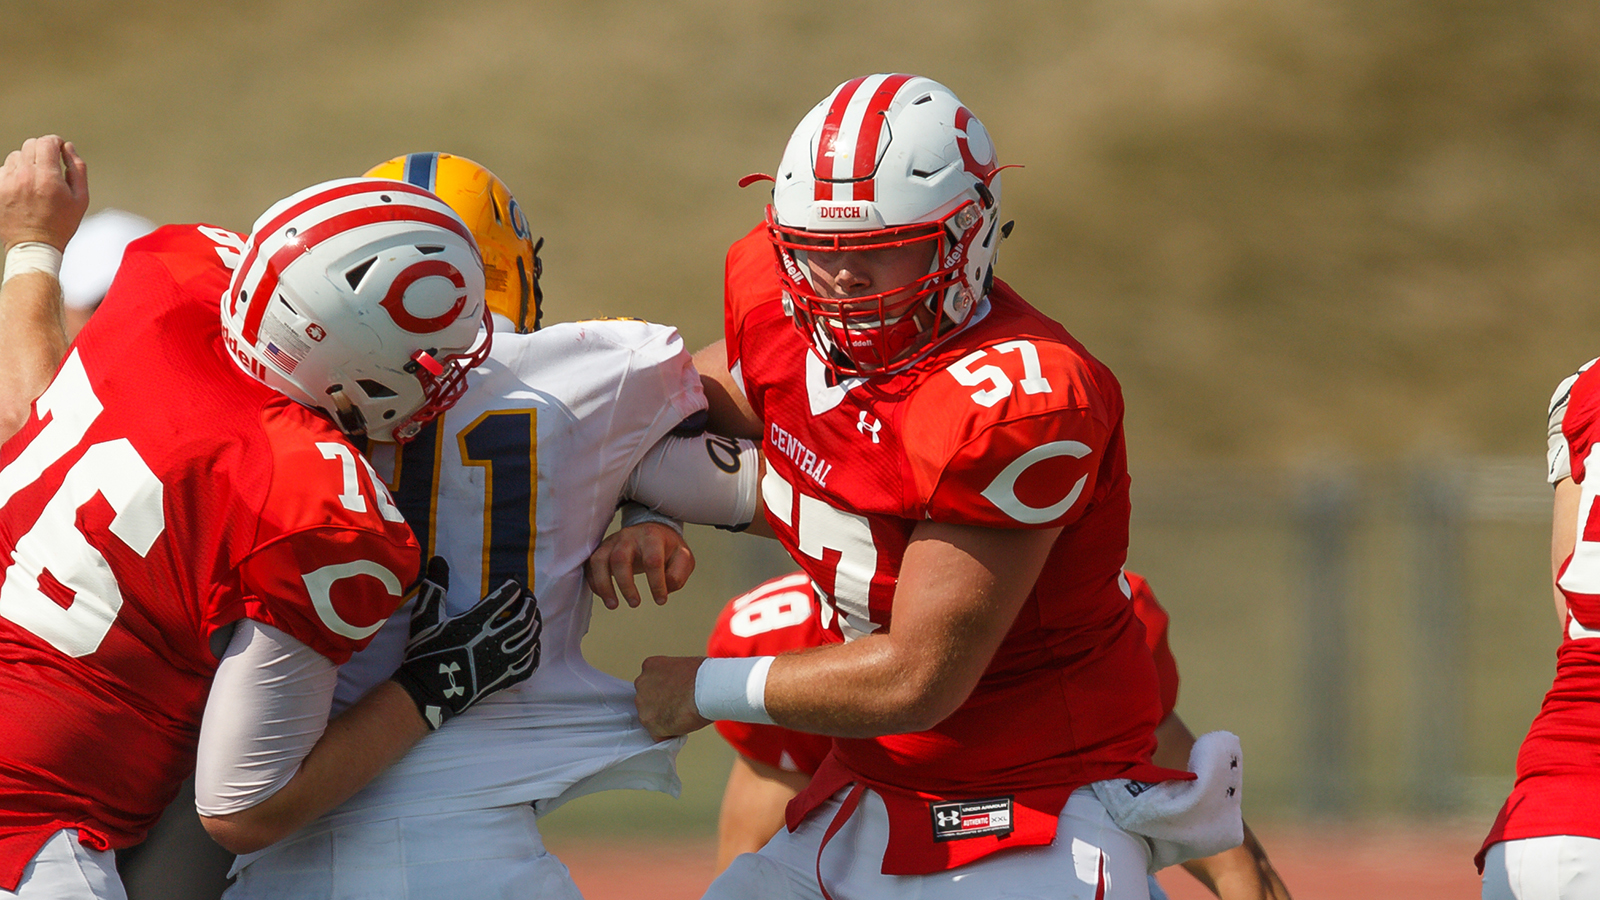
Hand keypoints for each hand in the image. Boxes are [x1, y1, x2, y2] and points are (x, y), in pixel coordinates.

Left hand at [0, 135, 88, 250]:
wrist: (35, 245)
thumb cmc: (61, 224)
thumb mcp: (81, 198)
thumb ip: (77, 168)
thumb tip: (68, 148)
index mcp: (48, 177)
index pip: (46, 142)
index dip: (55, 142)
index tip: (58, 149)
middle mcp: (24, 176)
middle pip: (30, 145)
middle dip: (41, 151)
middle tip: (48, 166)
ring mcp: (7, 182)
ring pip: (15, 156)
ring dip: (26, 162)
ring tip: (34, 180)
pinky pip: (3, 170)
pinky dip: (13, 174)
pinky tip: (22, 187)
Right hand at [391, 557, 541, 729]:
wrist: (427, 690)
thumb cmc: (424, 652)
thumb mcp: (424, 617)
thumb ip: (434, 588)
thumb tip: (438, 559)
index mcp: (475, 622)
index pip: (504, 598)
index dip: (513, 586)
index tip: (515, 582)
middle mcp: (493, 640)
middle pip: (523, 617)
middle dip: (529, 603)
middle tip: (528, 596)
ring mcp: (501, 661)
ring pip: (529, 639)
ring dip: (535, 624)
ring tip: (533, 616)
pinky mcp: (503, 678)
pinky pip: (528, 664)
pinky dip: (534, 652)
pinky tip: (533, 645)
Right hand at [585, 523, 694, 608]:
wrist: (652, 530)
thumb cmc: (667, 547)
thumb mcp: (683, 557)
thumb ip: (679, 573)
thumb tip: (666, 588)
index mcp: (652, 536)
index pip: (653, 560)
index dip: (657, 583)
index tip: (661, 600)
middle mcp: (629, 536)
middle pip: (620, 558)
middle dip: (626, 585)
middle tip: (635, 604)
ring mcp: (612, 541)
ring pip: (599, 560)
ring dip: (604, 584)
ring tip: (613, 604)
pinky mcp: (602, 549)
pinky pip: (591, 565)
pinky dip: (594, 582)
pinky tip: (604, 596)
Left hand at [634, 655, 712, 739]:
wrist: (707, 688)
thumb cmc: (703, 675)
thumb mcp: (683, 665)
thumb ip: (673, 676)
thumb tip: (680, 685)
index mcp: (650, 666)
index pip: (651, 682)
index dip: (664, 690)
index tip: (675, 693)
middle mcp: (641, 684)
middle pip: (647, 699)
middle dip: (660, 704)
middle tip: (679, 706)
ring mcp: (643, 704)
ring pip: (650, 716)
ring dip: (662, 719)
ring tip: (682, 716)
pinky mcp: (650, 723)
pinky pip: (657, 734)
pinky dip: (667, 734)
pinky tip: (680, 727)